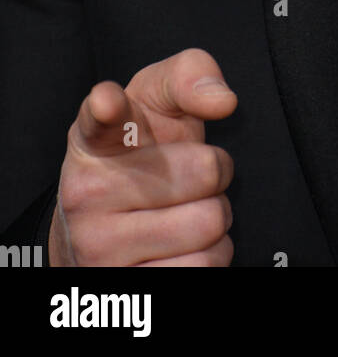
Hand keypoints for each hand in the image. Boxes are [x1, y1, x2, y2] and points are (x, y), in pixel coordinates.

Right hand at [48, 48, 237, 266]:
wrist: (101, 224)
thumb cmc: (140, 151)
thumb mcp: (157, 102)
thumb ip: (190, 76)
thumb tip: (223, 100)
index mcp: (96, 136)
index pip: (98, 117)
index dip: (107, 106)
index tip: (108, 103)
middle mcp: (88, 192)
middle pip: (205, 171)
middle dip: (216, 173)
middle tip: (190, 176)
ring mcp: (98, 247)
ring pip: (210, 225)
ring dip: (214, 218)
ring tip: (184, 209)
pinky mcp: (121, 288)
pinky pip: (203, 269)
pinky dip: (210, 256)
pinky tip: (181, 246)